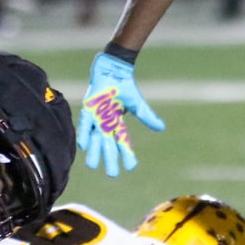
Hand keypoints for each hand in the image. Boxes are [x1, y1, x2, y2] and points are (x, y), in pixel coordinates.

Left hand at [77, 51, 165, 176]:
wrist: (112, 70)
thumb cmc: (124, 86)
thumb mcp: (136, 103)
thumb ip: (147, 116)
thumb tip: (161, 128)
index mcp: (117, 122)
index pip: (123, 141)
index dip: (126, 154)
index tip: (131, 167)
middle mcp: (105, 123)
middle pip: (109, 144)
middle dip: (111, 159)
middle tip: (113, 175)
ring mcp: (96, 117)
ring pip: (95, 138)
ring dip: (95, 151)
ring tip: (93, 166)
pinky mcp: (88, 108)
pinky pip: (86, 124)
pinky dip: (85, 133)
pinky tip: (84, 145)